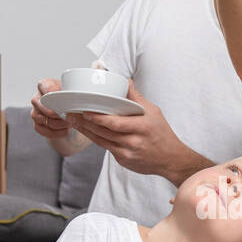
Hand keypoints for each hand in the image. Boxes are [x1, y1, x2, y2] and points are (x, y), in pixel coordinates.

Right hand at [31, 78, 74, 140]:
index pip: (43, 85)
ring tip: (70, 123)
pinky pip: (43, 131)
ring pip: (41, 119)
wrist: (69, 113)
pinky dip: (56, 133)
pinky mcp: (37, 125)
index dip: (51, 90)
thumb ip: (71, 92)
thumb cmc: (70, 99)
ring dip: (58, 123)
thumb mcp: (72, 92)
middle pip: (40, 104)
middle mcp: (37, 99)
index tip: (59, 93)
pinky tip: (66, 131)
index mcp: (44, 86)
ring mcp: (35, 112)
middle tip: (67, 114)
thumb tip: (75, 97)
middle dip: (55, 111)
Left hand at [65, 82, 189, 178]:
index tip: (84, 111)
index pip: (115, 123)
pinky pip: (106, 148)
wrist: (170, 159)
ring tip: (74, 121)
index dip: (98, 118)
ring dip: (86, 131)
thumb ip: (136, 97)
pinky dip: (96, 139)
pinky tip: (87, 131)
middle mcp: (133, 141)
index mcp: (142, 127)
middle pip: (103, 132)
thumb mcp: (153, 112)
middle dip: (85, 123)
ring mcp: (127, 153)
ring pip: (101, 141)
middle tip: (71, 114)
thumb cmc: (162, 133)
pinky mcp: (123, 160)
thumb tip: (125, 80)